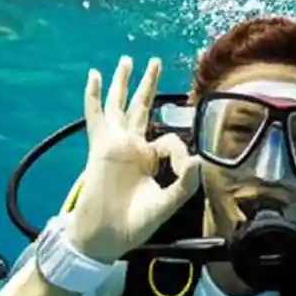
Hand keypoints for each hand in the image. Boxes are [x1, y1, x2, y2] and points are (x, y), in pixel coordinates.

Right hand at [65, 56, 201, 261]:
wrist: (106, 235)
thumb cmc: (135, 223)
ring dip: (124, 82)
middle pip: (142, 107)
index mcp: (150, 159)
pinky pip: (97, 116)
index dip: (182, 152)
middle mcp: (133, 147)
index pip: (171, 140)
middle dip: (149, 84)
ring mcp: (116, 144)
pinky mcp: (101, 146)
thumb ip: (185, 184)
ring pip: (120, 105)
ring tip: (127, 60)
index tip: (187, 167)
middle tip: (155, 62)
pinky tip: (94, 76)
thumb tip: (201, 160)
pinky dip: (94, 95)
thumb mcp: (167, 203)